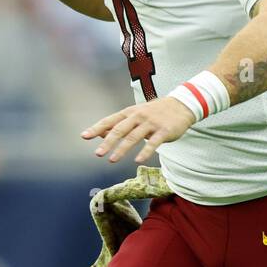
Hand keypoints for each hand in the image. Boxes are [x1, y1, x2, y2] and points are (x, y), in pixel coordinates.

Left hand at [81, 98, 195, 163]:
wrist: (182, 105)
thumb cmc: (155, 112)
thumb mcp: (136, 114)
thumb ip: (119, 124)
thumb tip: (99, 133)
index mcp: (130, 112)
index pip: (110, 121)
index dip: (96, 128)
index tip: (84, 136)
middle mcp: (138, 116)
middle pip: (120, 129)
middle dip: (108, 142)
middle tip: (97, 153)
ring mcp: (151, 123)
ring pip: (134, 137)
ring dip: (122, 149)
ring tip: (112, 160)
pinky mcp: (164, 131)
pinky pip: (153, 143)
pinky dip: (145, 152)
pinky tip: (137, 160)